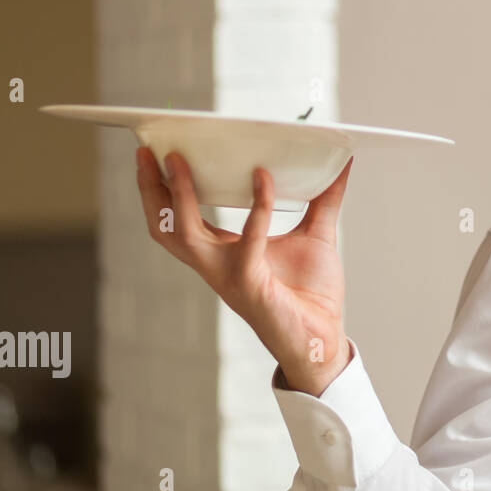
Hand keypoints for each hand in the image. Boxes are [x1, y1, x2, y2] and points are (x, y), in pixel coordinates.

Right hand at [135, 147, 354, 395]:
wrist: (323, 338)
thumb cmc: (312, 293)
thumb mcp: (317, 234)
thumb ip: (325, 199)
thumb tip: (343, 162)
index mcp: (222, 253)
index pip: (178, 221)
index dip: (161, 191)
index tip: (156, 154)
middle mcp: (215, 265)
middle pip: (164, 227)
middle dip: (149, 191)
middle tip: (147, 152)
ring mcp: (228, 276)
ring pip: (183, 235)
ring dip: (178, 197)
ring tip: (179, 161)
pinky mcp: (250, 284)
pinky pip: (246, 241)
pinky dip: (256, 207)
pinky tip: (263, 178)